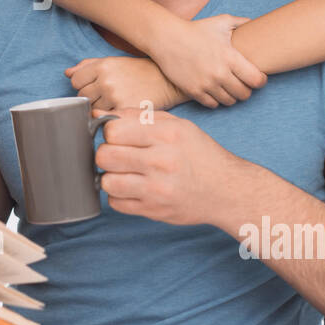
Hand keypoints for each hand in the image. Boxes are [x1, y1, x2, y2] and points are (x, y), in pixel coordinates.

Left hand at [65, 55, 184, 111]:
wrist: (167, 81)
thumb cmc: (139, 71)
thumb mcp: (114, 61)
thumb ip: (88, 66)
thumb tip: (67, 73)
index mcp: (102, 66)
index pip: (76, 81)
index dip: (84, 85)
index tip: (95, 86)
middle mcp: (106, 80)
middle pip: (82, 96)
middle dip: (92, 97)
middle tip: (108, 95)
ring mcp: (115, 96)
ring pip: (92, 110)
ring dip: (100, 109)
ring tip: (116, 102)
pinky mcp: (124, 110)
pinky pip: (105, 119)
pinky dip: (110, 117)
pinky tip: (120, 111)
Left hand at [93, 106, 245, 226]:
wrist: (227, 190)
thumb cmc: (200, 154)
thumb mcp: (176, 125)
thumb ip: (137, 116)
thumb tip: (98, 114)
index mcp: (167, 134)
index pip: (113, 130)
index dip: (110, 132)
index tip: (119, 137)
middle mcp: (162, 161)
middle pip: (104, 156)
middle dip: (106, 154)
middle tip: (119, 155)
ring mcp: (157, 188)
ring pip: (107, 182)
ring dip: (110, 177)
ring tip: (124, 173)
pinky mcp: (154, 210)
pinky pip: (116, 203)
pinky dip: (119, 196)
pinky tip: (133, 188)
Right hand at [148, 14, 267, 107]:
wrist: (167, 38)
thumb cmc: (196, 29)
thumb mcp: (221, 22)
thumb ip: (241, 22)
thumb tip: (254, 22)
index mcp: (230, 57)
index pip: (257, 80)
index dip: (261, 81)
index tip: (258, 78)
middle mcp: (220, 73)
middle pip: (244, 94)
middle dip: (247, 90)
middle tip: (243, 84)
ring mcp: (206, 84)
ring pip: (230, 101)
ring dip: (232, 96)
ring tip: (229, 88)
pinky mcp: (194, 91)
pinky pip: (212, 104)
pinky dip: (216, 100)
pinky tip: (215, 91)